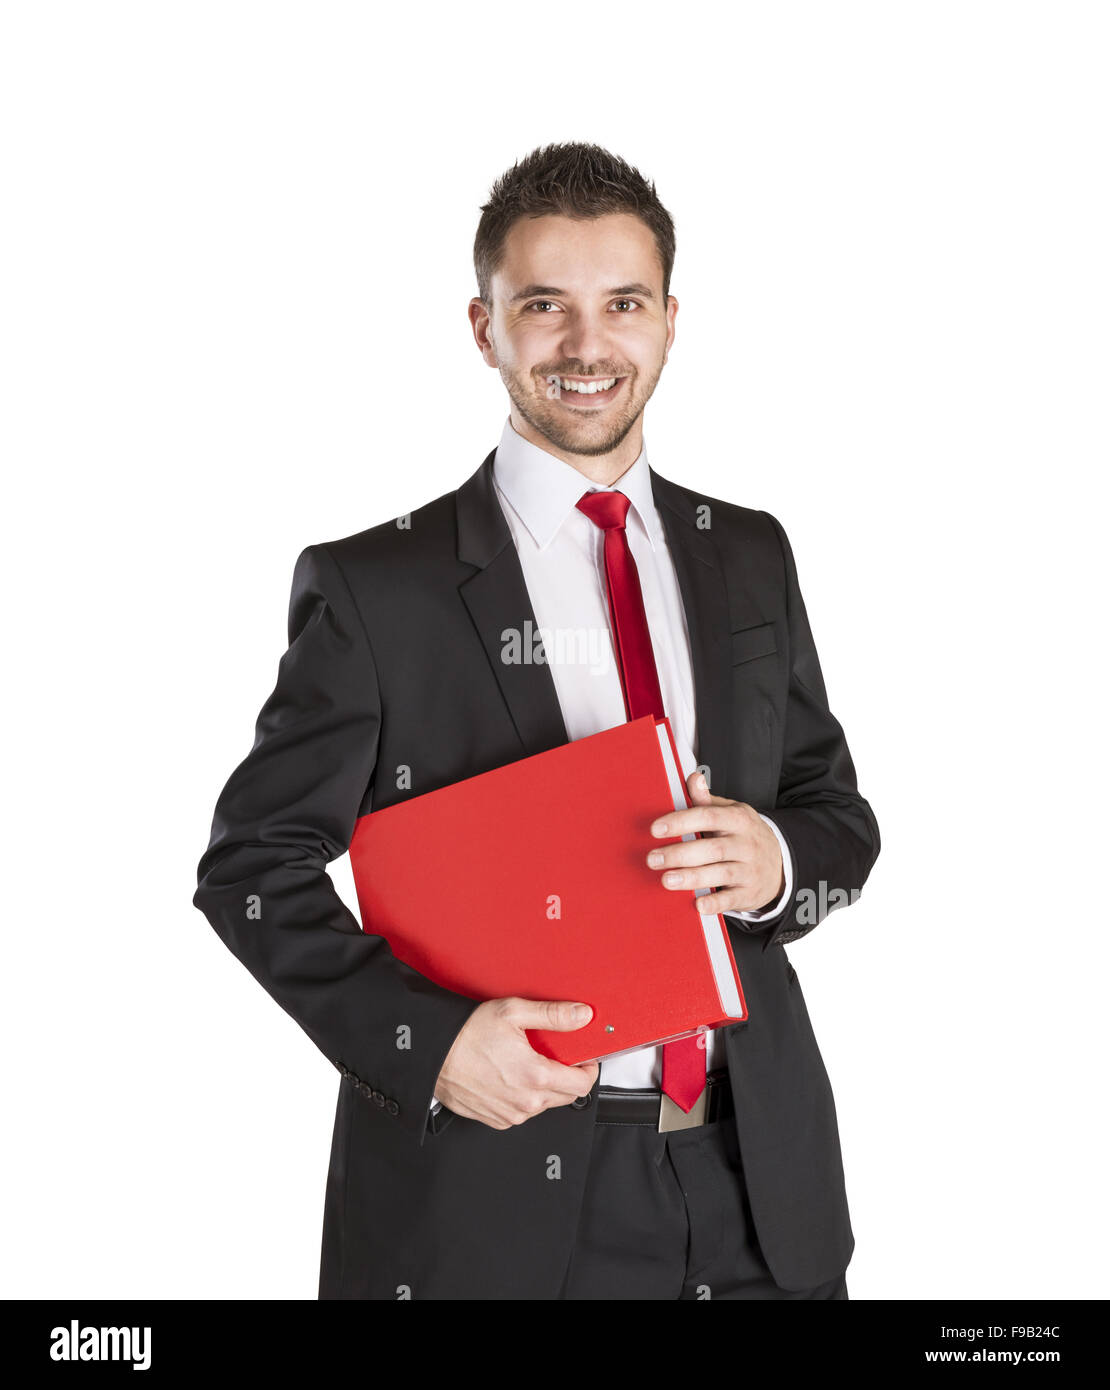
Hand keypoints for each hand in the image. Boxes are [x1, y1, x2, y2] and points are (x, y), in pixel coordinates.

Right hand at [433, 997, 598, 1129]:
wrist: (433, 1053)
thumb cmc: (467, 1033)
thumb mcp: (513, 1012)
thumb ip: (553, 1014)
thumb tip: (581, 1015)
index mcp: (535, 1075)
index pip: (582, 1084)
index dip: (589, 1069)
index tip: (584, 1059)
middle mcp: (525, 1101)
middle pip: (567, 1096)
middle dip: (568, 1077)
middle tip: (557, 1057)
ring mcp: (511, 1114)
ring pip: (545, 1105)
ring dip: (546, 1088)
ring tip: (528, 1063)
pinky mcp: (497, 1120)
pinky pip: (522, 1112)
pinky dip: (525, 1097)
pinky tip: (511, 1077)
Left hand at [645, 771, 784, 913]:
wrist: (779, 864)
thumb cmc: (744, 836)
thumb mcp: (731, 813)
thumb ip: (707, 800)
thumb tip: (693, 778)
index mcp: (738, 819)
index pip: (708, 816)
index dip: (681, 822)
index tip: (656, 829)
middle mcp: (746, 844)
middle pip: (712, 848)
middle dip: (680, 854)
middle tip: (653, 858)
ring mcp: (750, 870)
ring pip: (721, 873)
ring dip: (692, 877)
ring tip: (666, 880)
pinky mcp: (749, 893)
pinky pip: (731, 898)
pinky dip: (715, 903)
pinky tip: (697, 904)